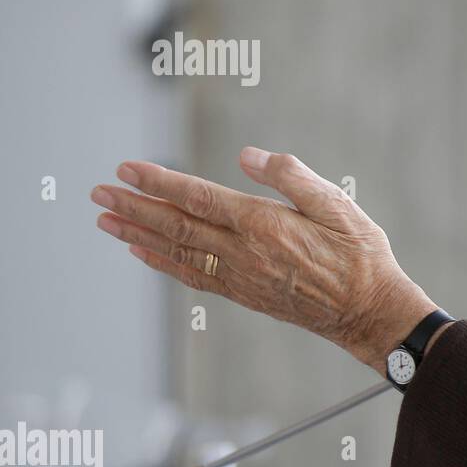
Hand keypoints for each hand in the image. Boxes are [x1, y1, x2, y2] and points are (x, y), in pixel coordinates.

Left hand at [91, 148, 435, 372]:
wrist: (368, 310)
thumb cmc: (360, 254)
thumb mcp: (338, 204)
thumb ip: (292, 177)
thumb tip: (248, 156)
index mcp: (265, 224)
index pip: (198, 198)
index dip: (159, 182)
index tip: (127, 169)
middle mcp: (245, 253)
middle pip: (176, 225)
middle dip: (133, 207)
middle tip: (98, 193)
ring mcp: (241, 277)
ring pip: (178, 252)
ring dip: (137, 234)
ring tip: (106, 221)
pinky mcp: (244, 294)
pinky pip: (193, 276)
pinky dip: (162, 263)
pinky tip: (142, 253)